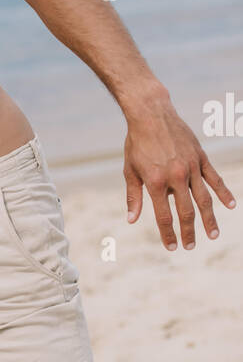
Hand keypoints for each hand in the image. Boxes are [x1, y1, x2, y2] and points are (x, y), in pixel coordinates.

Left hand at [124, 96, 235, 249]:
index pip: (164, 216)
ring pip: (203, 198)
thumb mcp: (130, 171)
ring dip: (209, 219)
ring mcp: (190, 167)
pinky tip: (231, 206)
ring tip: (213, 234)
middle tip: (190, 246)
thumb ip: (134, 196)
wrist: (151, 114)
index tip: (172, 247)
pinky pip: (214, 178)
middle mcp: (176, 176)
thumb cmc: (137, 143)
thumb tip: (132, 220)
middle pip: (186, 211)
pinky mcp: (200, 157)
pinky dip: (223, 193)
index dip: (168, 234)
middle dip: (189, 231)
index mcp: (156, 182)